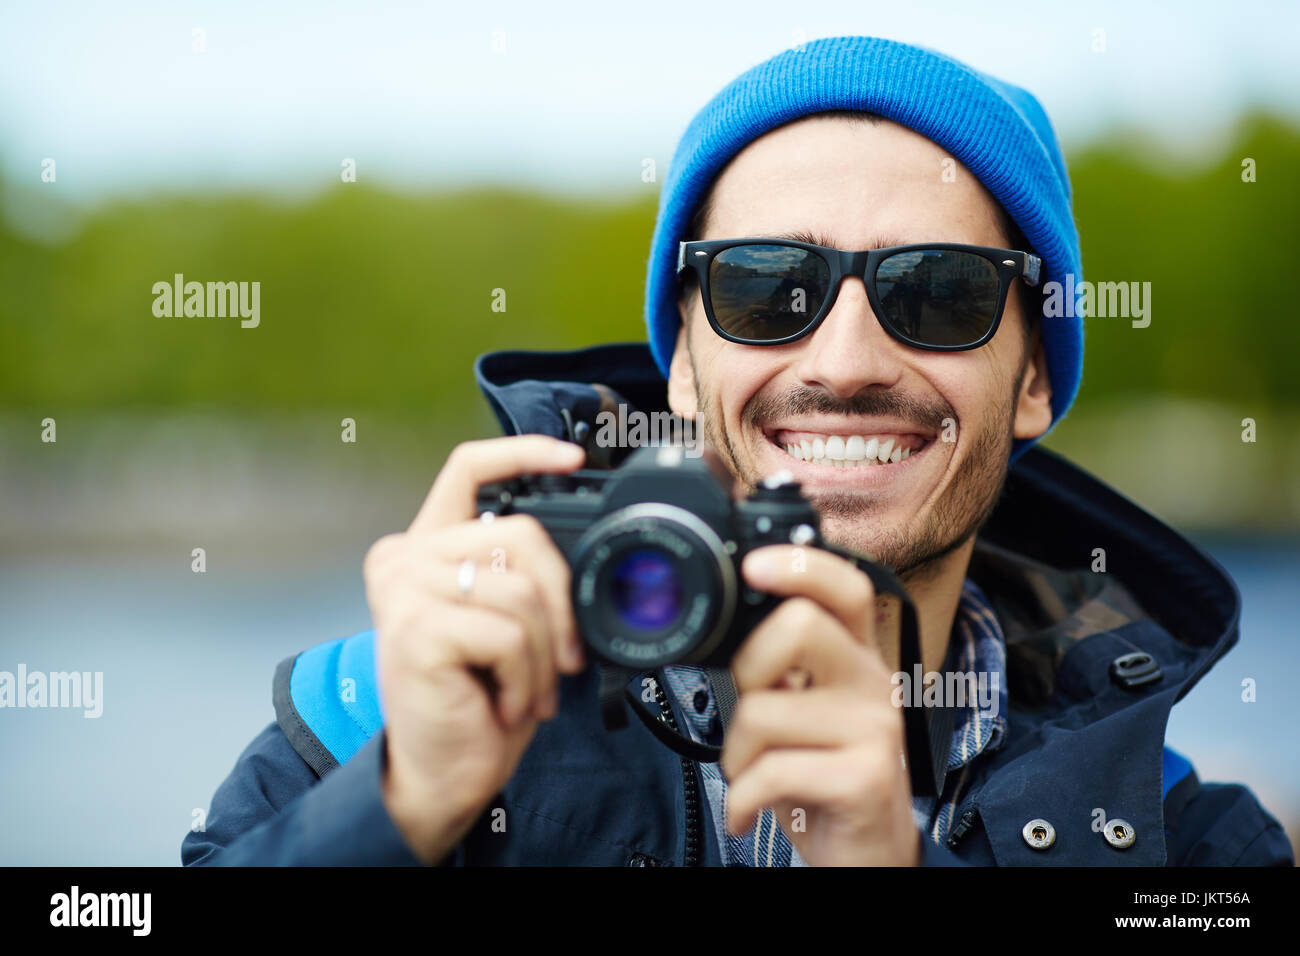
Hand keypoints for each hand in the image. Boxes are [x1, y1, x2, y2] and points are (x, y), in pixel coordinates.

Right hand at [364, 435, 587, 862]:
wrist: (442, 774)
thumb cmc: (477, 701)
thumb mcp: (506, 623)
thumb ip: (522, 574)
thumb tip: (584, 549)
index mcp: (429, 547)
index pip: (468, 469)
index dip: (523, 452)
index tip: (572, 459)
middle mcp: (406, 558)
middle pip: (520, 533)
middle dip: (560, 602)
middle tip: (562, 658)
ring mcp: (405, 589)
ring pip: (520, 592)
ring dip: (542, 655)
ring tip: (527, 691)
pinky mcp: (415, 627)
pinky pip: (507, 634)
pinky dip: (523, 678)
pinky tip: (504, 702)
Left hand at [719, 544, 919, 865]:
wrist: (867, 856)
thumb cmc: (821, 775)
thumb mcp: (802, 708)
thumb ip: (780, 663)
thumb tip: (730, 619)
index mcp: (856, 655)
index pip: (845, 586)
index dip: (802, 563)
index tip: (753, 565)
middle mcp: (874, 681)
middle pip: (799, 626)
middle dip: (748, 669)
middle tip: (753, 708)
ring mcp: (874, 728)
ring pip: (764, 711)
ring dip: (736, 756)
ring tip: (755, 775)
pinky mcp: (864, 777)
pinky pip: (771, 771)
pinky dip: (742, 799)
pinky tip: (749, 811)